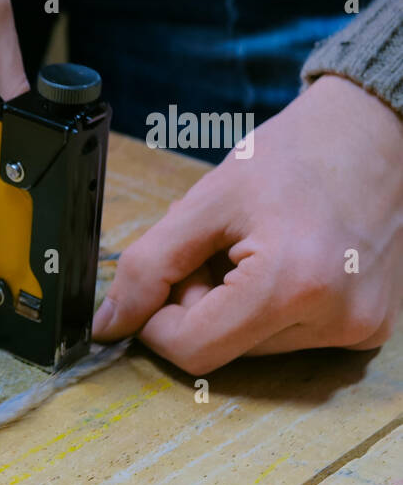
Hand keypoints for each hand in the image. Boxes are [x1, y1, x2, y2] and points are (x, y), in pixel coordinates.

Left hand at [93, 75, 402, 373]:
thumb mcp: (203, 204)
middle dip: (200, 305)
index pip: (192, 351)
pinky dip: (267, 308)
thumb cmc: (292, 157)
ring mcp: (358, 329)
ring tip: (253, 248)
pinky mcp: (369, 329)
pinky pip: (288, 338)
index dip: (159, 321)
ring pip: (251, 348)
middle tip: (216, 249)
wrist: (375, 133)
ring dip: (232, 306)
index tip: (164, 280)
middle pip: (222, 350)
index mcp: (293, 286)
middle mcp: (335, 319)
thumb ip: (147, 267)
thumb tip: (108, 324)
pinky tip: (282, 262)